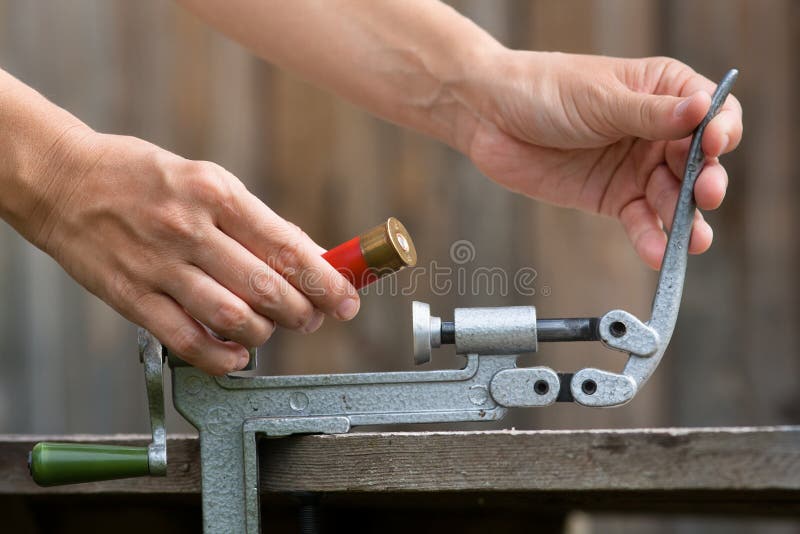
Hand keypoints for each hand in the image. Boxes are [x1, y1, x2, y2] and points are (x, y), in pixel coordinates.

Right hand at [30, 131, 359, 374]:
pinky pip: (186, 339)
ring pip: (232, 317)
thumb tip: (308, 257)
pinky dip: (221, 356)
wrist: (62, 180)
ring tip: (274, 329)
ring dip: (267, 332)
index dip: (325, 280)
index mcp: (216, 194)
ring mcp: (159, 265)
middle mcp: (190, 229)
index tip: (347, 298)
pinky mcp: (131, 296)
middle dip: (303, 311)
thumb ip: (255, 222)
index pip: (286, 246)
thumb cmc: (142, 179)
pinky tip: (237, 354)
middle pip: (266, 286)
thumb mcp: (206, 181)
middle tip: (314, 316)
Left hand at [462, 52, 742, 268]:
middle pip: (699, 161)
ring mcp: (635, 167)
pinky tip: (659, 253)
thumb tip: (703, 110)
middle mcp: (655, 131)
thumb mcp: (599, 99)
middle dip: (706, 180)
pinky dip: (650, 238)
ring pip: (672, 198)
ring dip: (685, 219)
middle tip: (706, 194)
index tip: (715, 144)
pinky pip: (640, 221)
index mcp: (661, 91)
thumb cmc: (544, 91)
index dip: (721, 129)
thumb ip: (649, 113)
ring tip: (692, 240)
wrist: (489, 118)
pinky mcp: (611, 198)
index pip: (712, 111)